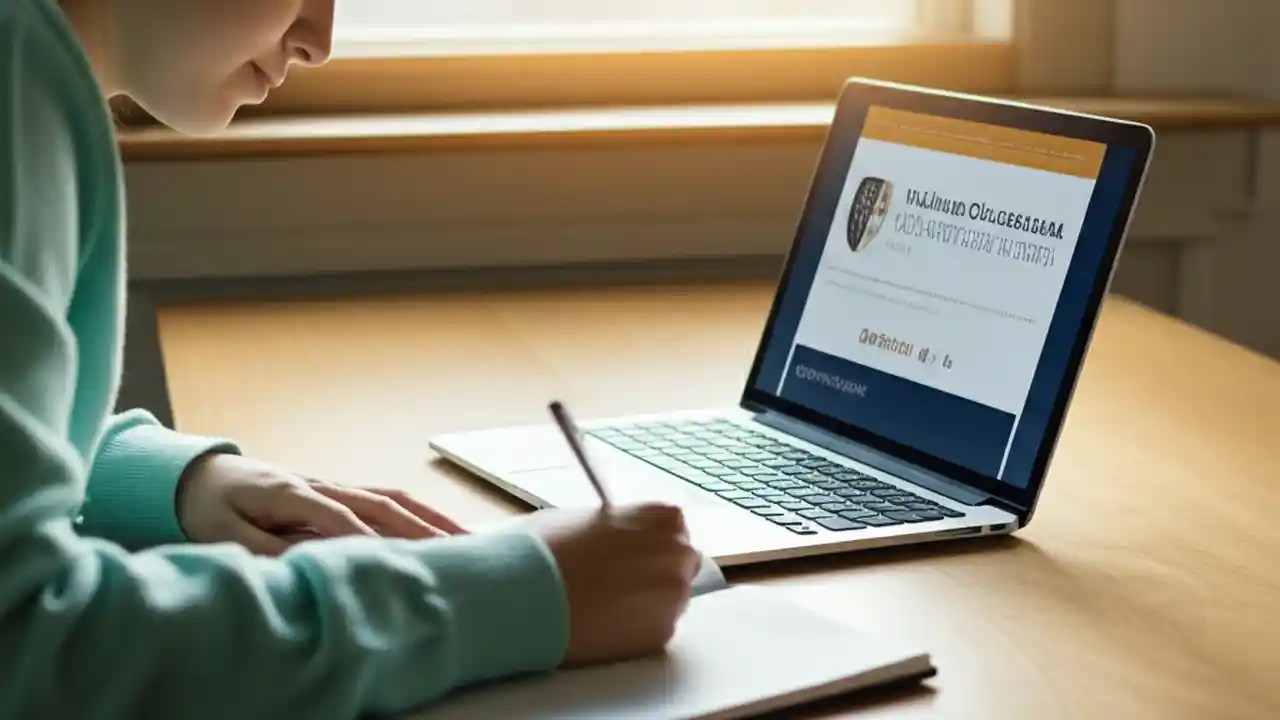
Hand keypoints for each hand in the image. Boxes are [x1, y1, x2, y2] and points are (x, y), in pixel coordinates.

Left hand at [177, 454, 466, 554]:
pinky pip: (383, 499)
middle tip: (456, 548)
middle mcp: (320, 484)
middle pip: (381, 502)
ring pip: (390, 497)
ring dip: (428, 515)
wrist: (198, 473)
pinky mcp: (335, 492)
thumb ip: (263, 549)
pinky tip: (436, 527)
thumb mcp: (223, 533)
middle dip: (420, 526)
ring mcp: (332, 486)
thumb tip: (307, 565)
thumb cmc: (209, 505)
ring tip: (464, 535)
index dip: (367, 539)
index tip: (395, 562)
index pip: (339, 517)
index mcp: (292, 493)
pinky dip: (414, 511)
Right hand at [519, 504, 700, 666]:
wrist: (527, 592)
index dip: (651, 545)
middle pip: (679, 567)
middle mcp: (678, 554)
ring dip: (646, 604)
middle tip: (619, 584)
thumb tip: (617, 540)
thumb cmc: (548, 548)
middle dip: (656, 574)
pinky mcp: (661, 634)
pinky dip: (635, 630)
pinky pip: (654, 630)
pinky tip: (603, 624)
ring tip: (604, 606)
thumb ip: (618, 528)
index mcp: (663, 518)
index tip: (634, 554)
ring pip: (669, 602)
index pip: (675, 532)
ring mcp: (674, 597)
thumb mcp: (586, 519)